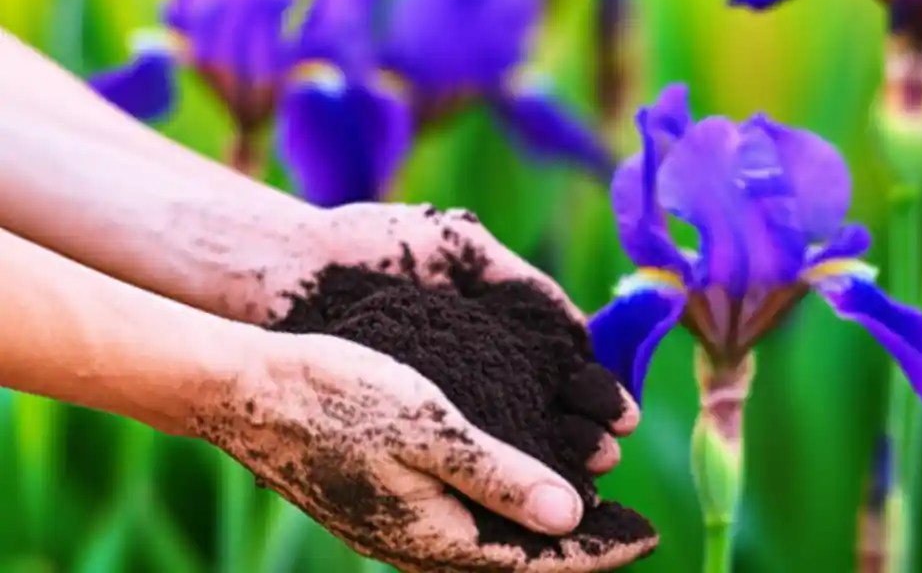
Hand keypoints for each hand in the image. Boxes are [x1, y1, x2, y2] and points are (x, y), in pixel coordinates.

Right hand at [193, 332, 655, 571]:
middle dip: (578, 546)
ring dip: (544, 527)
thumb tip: (567, 517)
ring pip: (491, 542)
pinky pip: (464, 520)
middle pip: (519, 560)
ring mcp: (399, 527)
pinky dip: (506, 508)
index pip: (538, 560)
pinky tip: (519, 481)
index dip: (599, 549)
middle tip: (630, 526)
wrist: (249, 390)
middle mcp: (421, 544)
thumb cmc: (338, 397)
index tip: (648, 535)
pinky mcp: (385, 502)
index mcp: (437, 537)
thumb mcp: (430, 429)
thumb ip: (499, 478)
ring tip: (588, 505)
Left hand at [219, 203, 639, 468]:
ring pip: (503, 442)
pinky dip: (489, 466)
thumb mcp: (461, 248)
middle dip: (577, 440)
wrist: (288, 262)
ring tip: (580, 480)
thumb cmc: (372, 243)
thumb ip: (521, 282)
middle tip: (607, 458)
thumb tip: (579, 329)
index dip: (594, 398)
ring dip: (545, 464)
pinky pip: (452, 448)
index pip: (559, 377)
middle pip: (540, 418)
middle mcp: (470, 376)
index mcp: (493, 335)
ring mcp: (434, 402)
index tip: (621, 417)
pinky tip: (518, 483)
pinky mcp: (397, 420)